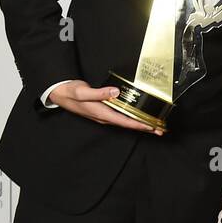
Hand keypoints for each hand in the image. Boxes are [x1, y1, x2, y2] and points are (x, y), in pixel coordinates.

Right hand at [48, 80, 162, 134]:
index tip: (152, 126)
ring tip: (155, 126)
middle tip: (161, 130)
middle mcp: (104, 117)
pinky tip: (139, 117)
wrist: (60, 94)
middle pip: (128, 124)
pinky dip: (132, 118)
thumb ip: (98, 93)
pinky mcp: (104, 111)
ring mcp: (104, 115)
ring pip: (126, 121)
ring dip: (140, 124)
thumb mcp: (82, 91)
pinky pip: (122, 116)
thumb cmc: (71, 92)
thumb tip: (115, 92)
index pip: (124, 121)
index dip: (139, 124)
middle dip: (145, 127)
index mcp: (101, 113)